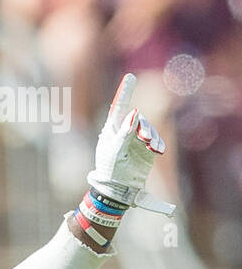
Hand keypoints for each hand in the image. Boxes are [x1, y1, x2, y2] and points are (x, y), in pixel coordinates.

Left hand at [88, 73, 174, 215]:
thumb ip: (124, 131)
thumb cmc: (110, 171)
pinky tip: (155, 151)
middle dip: (143, 126)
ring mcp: (137, 141)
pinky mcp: (147, 150)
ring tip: (149, 146)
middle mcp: (125, 133)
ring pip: (149, 130)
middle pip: (139, 120)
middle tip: (144, 138)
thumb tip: (134, 112)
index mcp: (112, 130)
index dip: (125, 92)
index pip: (118, 108)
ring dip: (150, 136)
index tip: (130, 77)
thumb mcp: (115, 151)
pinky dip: (157, 144)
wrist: (118, 192)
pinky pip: (156, 141)